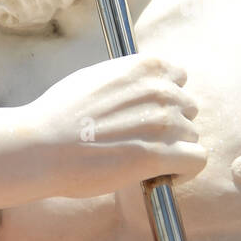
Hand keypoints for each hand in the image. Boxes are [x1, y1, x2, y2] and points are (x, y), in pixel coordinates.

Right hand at [27, 54, 205, 198]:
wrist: (43, 145)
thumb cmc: (61, 114)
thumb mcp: (96, 77)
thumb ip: (127, 80)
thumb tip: (140, 88)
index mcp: (144, 66)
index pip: (179, 76)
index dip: (166, 96)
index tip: (150, 112)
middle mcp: (160, 90)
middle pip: (187, 108)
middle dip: (171, 124)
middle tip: (143, 140)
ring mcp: (164, 122)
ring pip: (191, 135)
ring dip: (174, 148)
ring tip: (146, 160)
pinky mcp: (161, 155)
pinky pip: (197, 160)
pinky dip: (185, 169)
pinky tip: (163, 174)